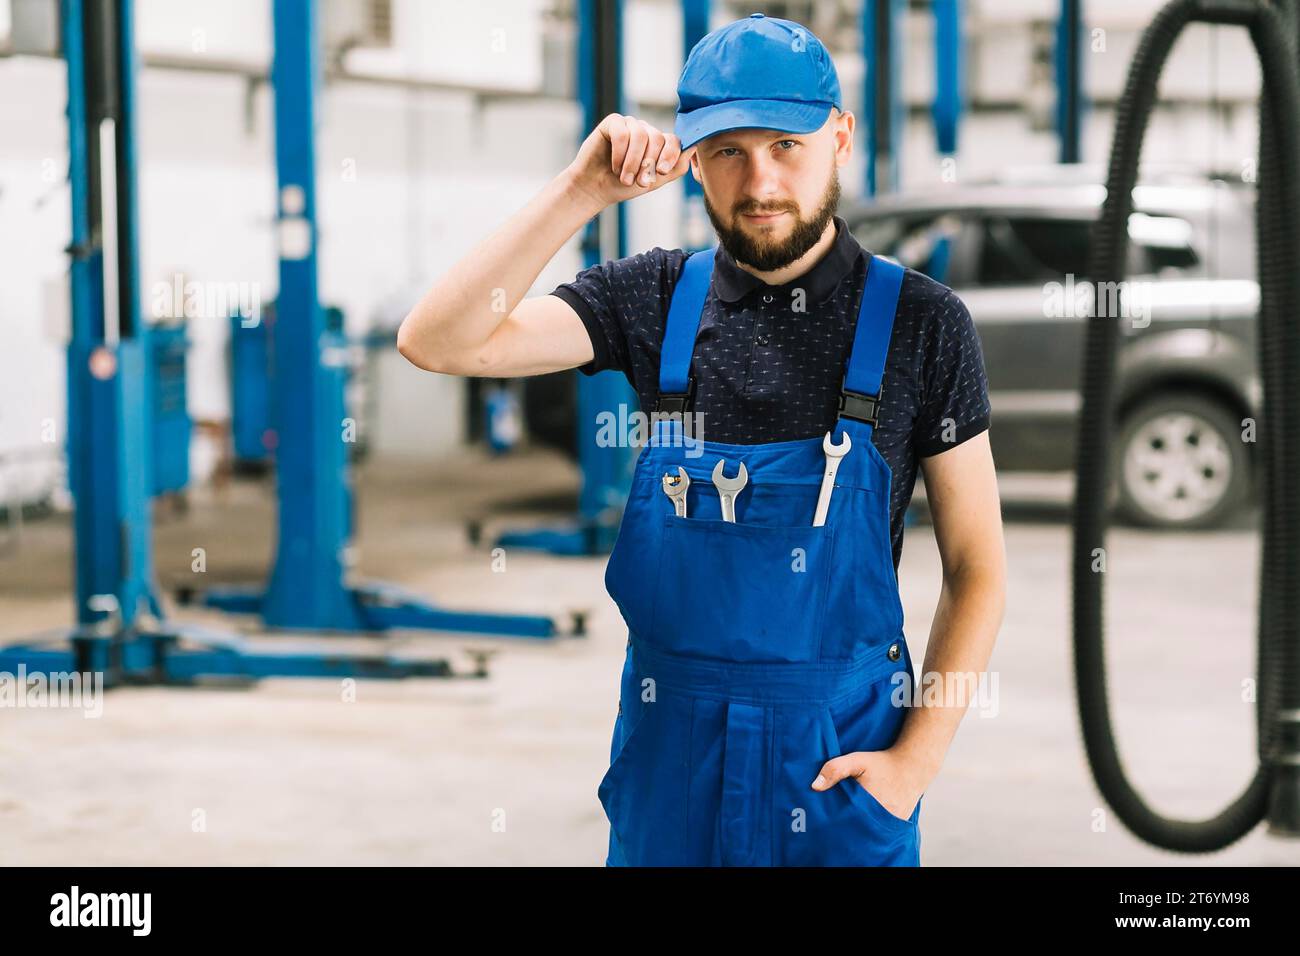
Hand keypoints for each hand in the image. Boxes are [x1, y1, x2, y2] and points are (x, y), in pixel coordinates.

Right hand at [564, 113, 694, 209]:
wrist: (596, 189)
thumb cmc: (624, 185)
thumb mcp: (655, 181)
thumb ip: (675, 167)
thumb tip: (694, 148)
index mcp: (658, 143)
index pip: (673, 140)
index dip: (670, 155)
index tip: (661, 171)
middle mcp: (645, 130)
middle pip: (657, 138)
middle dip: (648, 164)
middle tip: (638, 182)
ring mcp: (629, 124)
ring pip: (640, 136)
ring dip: (633, 162)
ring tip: (625, 178)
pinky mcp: (612, 123)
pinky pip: (622, 133)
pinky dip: (620, 153)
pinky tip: (614, 166)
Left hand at [811, 748, 926, 821]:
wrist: (912, 767)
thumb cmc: (882, 764)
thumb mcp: (857, 761)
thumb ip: (835, 769)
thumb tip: (815, 786)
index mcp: (868, 807)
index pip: (845, 822)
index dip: (835, 819)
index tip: (827, 814)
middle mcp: (881, 819)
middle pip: (856, 827)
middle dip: (846, 822)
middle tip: (840, 812)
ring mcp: (890, 823)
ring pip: (869, 829)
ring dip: (859, 824)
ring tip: (853, 814)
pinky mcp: (897, 824)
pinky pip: (881, 829)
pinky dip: (872, 824)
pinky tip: (866, 815)